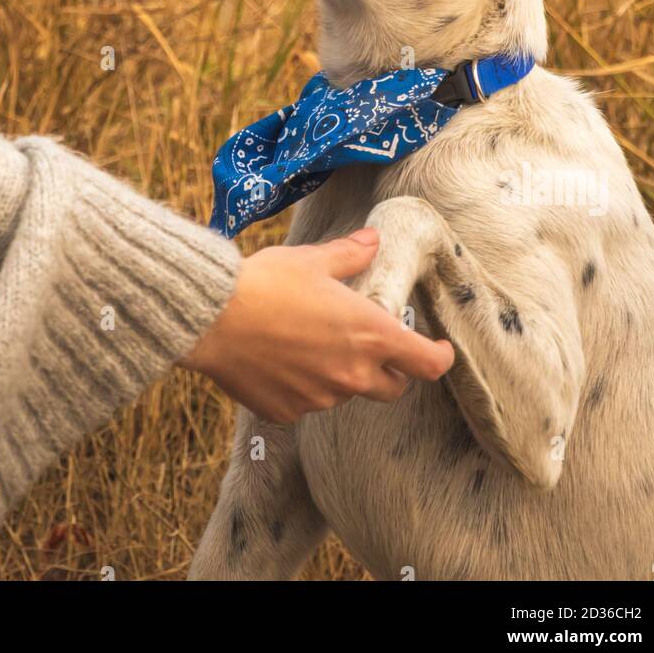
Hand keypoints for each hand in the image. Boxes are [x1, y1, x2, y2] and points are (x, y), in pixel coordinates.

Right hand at [179, 228, 453, 422]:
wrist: (213, 318)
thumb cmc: (267, 282)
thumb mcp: (312, 260)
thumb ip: (350, 254)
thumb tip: (374, 240)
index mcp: (370, 336)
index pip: (427, 363)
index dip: (440, 357)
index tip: (439, 348)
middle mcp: (352, 375)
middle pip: (393, 387)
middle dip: (392, 370)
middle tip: (376, 345)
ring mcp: (319, 399)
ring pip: (345, 392)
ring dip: (342, 374)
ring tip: (311, 342)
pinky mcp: (287, 412)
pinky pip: (306, 403)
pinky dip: (303, 386)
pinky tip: (280, 360)